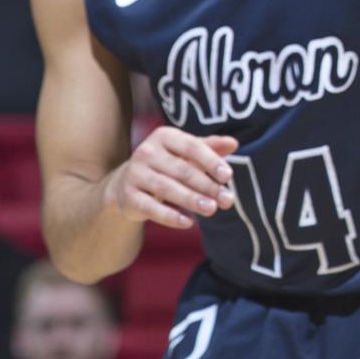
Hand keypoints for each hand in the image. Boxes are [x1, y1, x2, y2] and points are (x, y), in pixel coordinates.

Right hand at [104, 128, 237, 230]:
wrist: (125, 183)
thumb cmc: (166, 164)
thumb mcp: (186, 151)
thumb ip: (210, 146)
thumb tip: (234, 143)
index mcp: (164, 136)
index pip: (192, 147)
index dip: (211, 161)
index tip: (228, 176)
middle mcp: (146, 152)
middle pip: (182, 170)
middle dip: (207, 186)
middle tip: (227, 200)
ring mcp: (135, 174)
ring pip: (167, 189)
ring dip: (191, 200)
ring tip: (212, 209)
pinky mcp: (128, 196)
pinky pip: (151, 208)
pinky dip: (170, 216)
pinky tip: (188, 222)